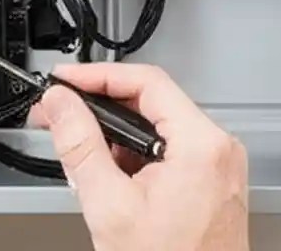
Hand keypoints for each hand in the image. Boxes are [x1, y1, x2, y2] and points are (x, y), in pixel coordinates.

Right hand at [32, 64, 248, 250]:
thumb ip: (80, 145)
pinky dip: (137, 158)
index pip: (146, 81)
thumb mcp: (109, 205)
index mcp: (202, 146)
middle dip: (101, 108)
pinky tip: (111, 179)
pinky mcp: (214, 185)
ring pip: (160, 128)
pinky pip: (172, 152)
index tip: (65, 82)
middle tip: (59, 114)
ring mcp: (220, 168)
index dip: (97, 76)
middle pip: (153, 102)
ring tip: (81, 157)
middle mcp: (219, 151)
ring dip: (116, 136)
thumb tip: (60, 104)